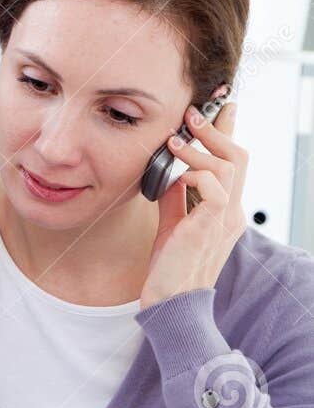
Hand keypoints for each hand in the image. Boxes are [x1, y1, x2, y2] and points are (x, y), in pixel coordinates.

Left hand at [140, 97, 247, 309]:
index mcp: (225, 209)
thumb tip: (169, 169)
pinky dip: (196, 174)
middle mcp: (231, 212)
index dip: (228, 131)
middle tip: (191, 113)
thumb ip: (175, 195)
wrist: (169, 303)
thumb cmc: (169, 268)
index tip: (220, 105)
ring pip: (229, 166)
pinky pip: (215, 188)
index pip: (233, 162)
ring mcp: (225, 220)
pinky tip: (177, 175)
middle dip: (216, 129)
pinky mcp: (211, 227)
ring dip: (199, 148)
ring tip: (174, 141)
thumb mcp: (171, 222)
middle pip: (239, 156)